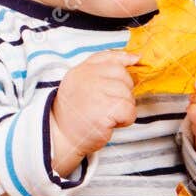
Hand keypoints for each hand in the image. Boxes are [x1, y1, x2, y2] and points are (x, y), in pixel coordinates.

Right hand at [49, 51, 138, 175]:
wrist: (60, 138)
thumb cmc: (74, 114)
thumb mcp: (80, 84)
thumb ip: (102, 68)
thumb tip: (135, 57)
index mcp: (80, 71)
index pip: (108, 57)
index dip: (123, 62)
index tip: (131, 66)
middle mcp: (87, 78)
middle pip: (124, 76)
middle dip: (123, 92)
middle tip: (106, 104)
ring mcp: (96, 93)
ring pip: (129, 95)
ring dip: (123, 108)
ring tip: (105, 115)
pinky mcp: (105, 110)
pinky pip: (130, 111)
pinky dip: (125, 120)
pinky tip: (109, 123)